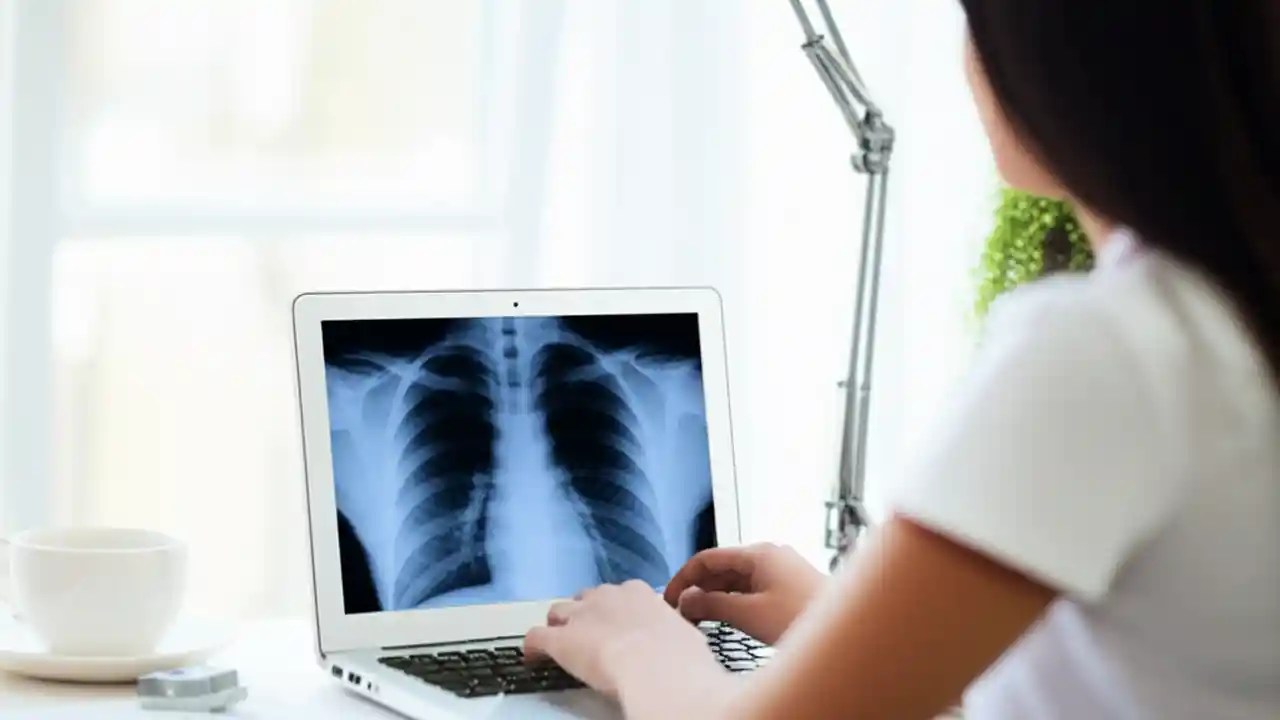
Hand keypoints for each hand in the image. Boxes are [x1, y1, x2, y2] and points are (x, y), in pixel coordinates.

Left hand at [524, 580, 722, 700]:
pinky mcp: (560, 640)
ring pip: (558, 611)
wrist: (656, 667)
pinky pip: (536, 637)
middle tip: (590, 634)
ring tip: (559, 642)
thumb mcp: (684, 634)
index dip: (616, 610)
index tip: (620, 624)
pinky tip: (532, 658)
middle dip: (585, 613)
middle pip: (586, 598)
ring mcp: (581, 616)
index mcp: (639, 594)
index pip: (621, 594)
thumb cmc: (680, 655)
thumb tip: (680, 643)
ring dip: (559, 625)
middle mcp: (607, 597)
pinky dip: (533, 647)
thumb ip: (673, 632)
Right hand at [664, 543, 824, 644]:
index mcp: (759, 554)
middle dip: (699, 588)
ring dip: (716, 596)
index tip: (669, 599)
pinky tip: (726, 618)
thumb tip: (685, 599)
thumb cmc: (802, 617)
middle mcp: (769, 556)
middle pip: (722, 567)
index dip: (684, 578)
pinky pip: (752, 589)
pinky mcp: (789, 586)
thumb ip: (711, 604)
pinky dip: (734, 601)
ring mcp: (781, 570)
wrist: (844, 632)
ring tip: (699, 619)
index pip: (708, 558)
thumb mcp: (749, 613)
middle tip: (681, 613)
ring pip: (736, 579)